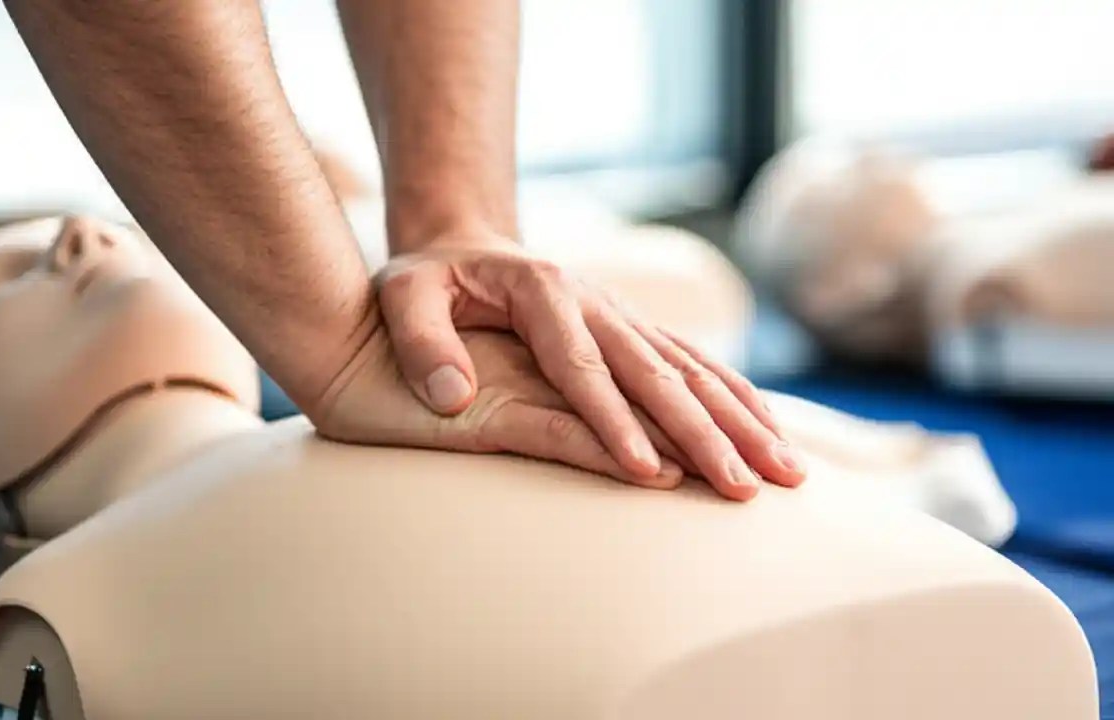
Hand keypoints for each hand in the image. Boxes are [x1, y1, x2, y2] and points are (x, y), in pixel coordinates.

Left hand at [375, 233, 805, 499]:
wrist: (459, 243)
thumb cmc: (426, 278)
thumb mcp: (402, 295)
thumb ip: (419, 342)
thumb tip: (451, 398)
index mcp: (543, 291)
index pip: (582, 367)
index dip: (614, 419)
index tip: (648, 470)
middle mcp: (595, 301)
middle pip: (657, 373)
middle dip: (704, 433)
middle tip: (744, 487)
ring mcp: (620, 315)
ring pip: (692, 370)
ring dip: (740, 421)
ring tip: (784, 471)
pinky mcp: (632, 330)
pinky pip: (694, 365)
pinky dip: (736, 399)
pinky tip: (768, 434)